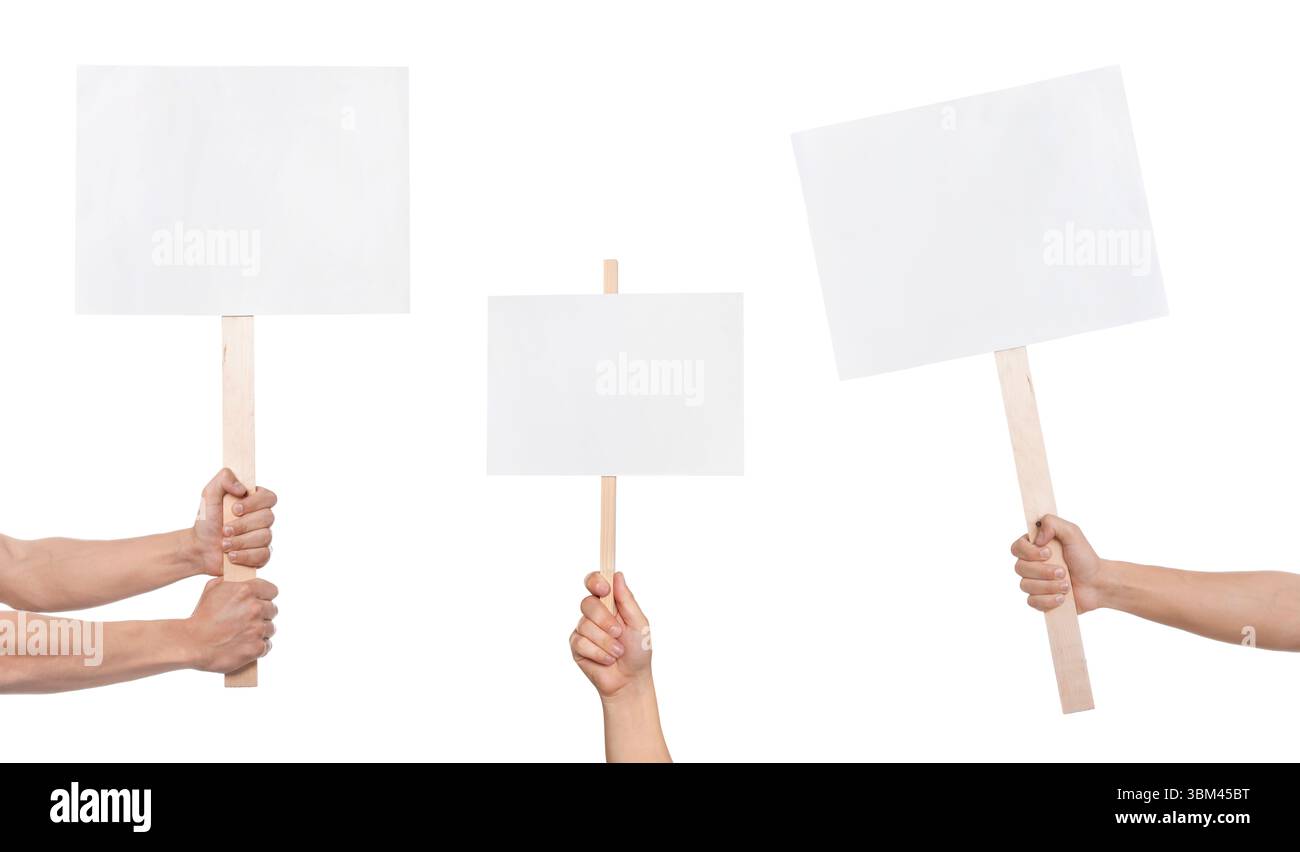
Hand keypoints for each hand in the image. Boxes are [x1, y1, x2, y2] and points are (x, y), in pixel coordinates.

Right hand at [184, 576, 278, 672]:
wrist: (191, 643)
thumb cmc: (201, 616)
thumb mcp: (212, 589)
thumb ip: (232, 582)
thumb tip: (243, 579)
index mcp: (246, 590)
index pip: (272, 590)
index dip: (265, 596)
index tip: (259, 601)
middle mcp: (255, 608)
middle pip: (272, 609)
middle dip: (262, 614)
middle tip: (248, 620)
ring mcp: (257, 628)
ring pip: (270, 628)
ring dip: (261, 631)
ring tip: (245, 634)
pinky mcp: (256, 647)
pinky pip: (267, 645)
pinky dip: (259, 647)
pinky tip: (246, 645)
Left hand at [191, 469, 277, 576]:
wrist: (199, 548)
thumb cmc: (207, 521)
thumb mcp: (209, 494)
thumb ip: (224, 478)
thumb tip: (242, 488)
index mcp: (254, 501)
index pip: (270, 498)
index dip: (255, 504)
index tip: (235, 509)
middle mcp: (262, 518)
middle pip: (268, 518)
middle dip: (243, 525)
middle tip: (224, 530)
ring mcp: (263, 537)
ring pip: (265, 537)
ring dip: (240, 541)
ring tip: (223, 544)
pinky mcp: (261, 555)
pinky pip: (263, 555)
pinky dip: (245, 556)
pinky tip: (231, 556)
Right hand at [570, 572, 651, 699]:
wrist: (630, 680)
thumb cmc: (638, 650)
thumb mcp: (638, 623)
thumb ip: (627, 599)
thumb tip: (617, 574)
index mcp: (610, 603)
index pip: (595, 582)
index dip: (595, 581)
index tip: (604, 589)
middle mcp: (594, 614)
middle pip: (587, 603)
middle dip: (604, 620)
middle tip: (618, 633)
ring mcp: (583, 629)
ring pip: (585, 625)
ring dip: (606, 642)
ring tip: (617, 652)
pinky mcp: (576, 646)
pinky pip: (581, 642)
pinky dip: (598, 653)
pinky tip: (607, 660)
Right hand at [1011, 514, 1105, 613]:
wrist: (1097, 584)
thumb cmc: (1085, 558)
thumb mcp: (1072, 533)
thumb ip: (1052, 523)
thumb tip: (1036, 537)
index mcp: (1035, 547)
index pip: (1016, 548)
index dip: (1028, 552)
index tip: (1048, 553)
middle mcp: (1031, 564)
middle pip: (1019, 568)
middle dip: (1043, 571)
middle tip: (1063, 571)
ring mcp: (1034, 583)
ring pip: (1025, 585)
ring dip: (1049, 586)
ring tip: (1066, 585)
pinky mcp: (1039, 599)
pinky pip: (1032, 602)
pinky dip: (1048, 600)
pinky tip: (1062, 598)